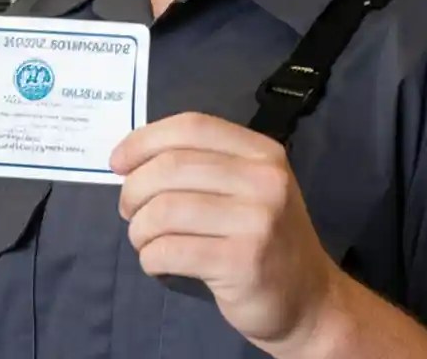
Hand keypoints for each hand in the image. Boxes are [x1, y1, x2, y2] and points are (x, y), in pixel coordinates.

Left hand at [110, 112, 342, 349]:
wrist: (309, 299)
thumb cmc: (265, 238)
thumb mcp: (247, 188)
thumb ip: (201, 166)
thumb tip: (128, 160)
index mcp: (262, 153)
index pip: (192, 127)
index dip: (144, 140)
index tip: (117, 162)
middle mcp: (265, 180)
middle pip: (171, 167)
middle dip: (134, 190)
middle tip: (130, 211)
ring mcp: (257, 221)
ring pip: (165, 211)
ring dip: (140, 229)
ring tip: (146, 240)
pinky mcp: (243, 262)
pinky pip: (171, 251)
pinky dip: (151, 257)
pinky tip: (159, 262)